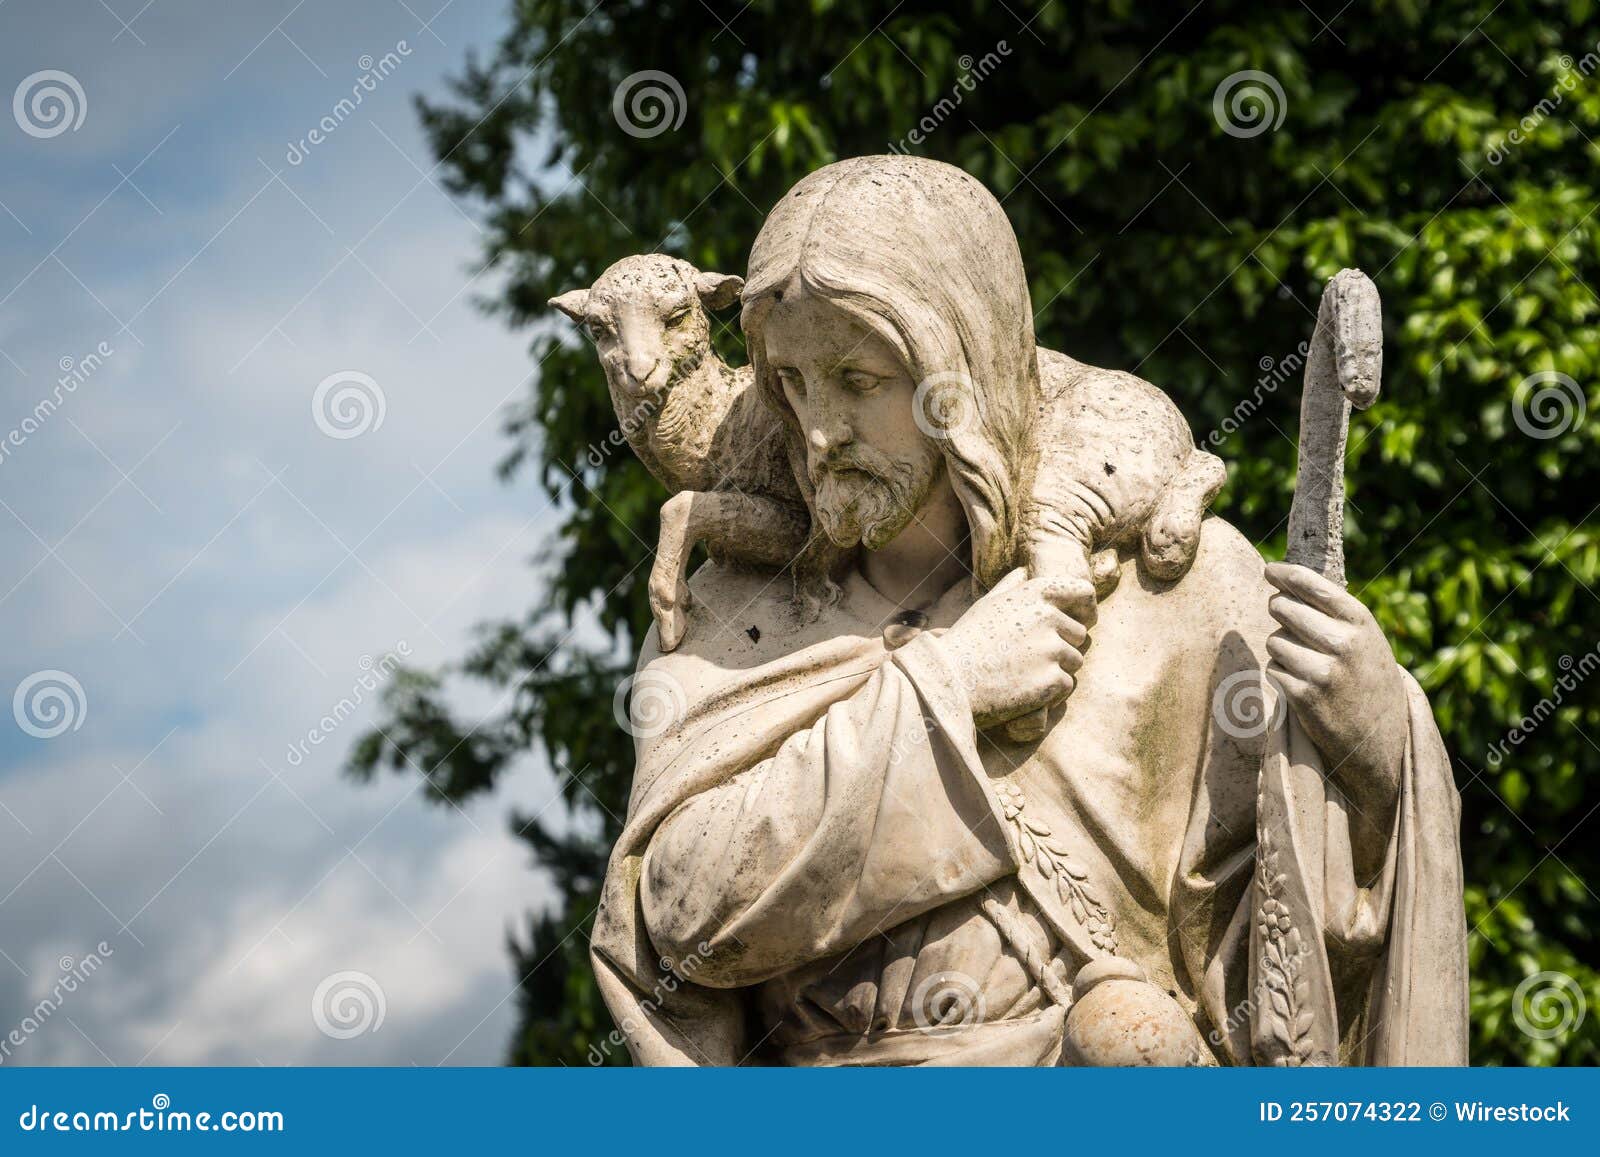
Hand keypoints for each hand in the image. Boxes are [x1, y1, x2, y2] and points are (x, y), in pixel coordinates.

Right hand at [940, 568, 1092, 728]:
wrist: (948, 681)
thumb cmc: (967, 642)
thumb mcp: (987, 605)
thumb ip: (1011, 586)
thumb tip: (1023, 572)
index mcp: (1034, 594)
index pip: (1084, 592)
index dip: (1085, 609)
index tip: (1081, 621)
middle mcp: (1046, 617)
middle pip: (1079, 634)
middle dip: (1062, 647)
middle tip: (1031, 658)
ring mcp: (1050, 649)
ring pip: (1074, 661)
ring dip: (1056, 670)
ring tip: (1024, 674)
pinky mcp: (1051, 680)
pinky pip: (1066, 685)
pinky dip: (1051, 691)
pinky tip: (1025, 690)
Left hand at [1264, 562, 1405, 824]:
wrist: (1382, 737)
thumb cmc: (1368, 677)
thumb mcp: (1365, 638)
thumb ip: (1334, 612)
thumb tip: (1285, 578)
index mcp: (1360, 621)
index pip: (1311, 584)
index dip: (1285, 574)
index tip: (1270, 570)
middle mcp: (1343, 643)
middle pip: (1283, 608)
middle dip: (1279, 611)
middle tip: (1289, 622)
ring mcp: (1323, 671)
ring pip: (1274, 640)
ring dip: (1281, 648)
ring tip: (1307, 662)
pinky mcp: (1304, 697)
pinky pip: (1274, 669)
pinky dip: (1281, 673)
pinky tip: (1303, 684)